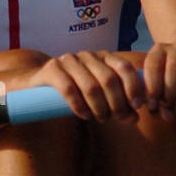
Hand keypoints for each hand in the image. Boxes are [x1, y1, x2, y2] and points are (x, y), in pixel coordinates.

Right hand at [22, 51, 146, 122]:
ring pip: (91, 86)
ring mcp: (68, 60)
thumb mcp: (100, 97)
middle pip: (109, 80)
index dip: (134, 87)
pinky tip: (83, 115)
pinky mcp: (52, 69)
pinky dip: (79, 105)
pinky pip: (69, 89)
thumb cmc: (75, 91)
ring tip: (100, 119)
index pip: (124, 67)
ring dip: (99, 108)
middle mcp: (87, 55)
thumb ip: (118, 106)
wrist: (38, 83)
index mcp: (103, 57)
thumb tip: (135, 118)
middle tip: (115, 118)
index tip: (137, 107)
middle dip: (117, 104)